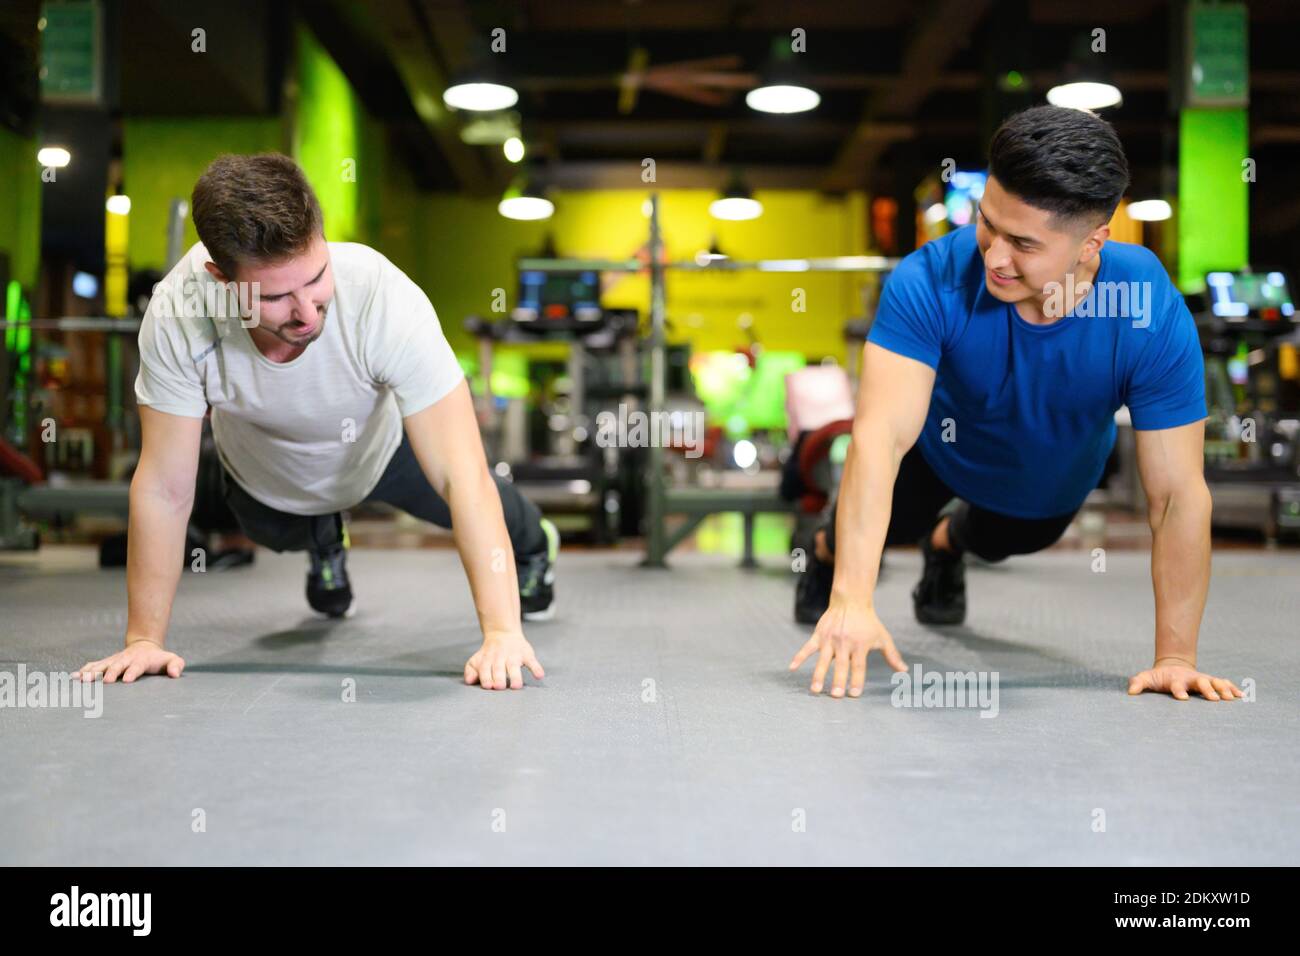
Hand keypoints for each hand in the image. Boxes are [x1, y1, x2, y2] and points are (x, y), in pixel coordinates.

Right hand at [74, 639, 184, 682]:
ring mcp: (114, 660)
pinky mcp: (106, 663)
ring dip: (93, 672)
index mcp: (142, 660)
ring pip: (102, 665)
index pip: (137, 666)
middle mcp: (126, 659)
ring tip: (83, 680)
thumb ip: (176, 665)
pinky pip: (93, 665)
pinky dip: (84, 670)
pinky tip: (74, 677)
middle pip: (117, 665)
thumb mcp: (171, 659)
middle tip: (106, 682)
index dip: (132, 672)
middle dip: (111, 673)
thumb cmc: (159, 659)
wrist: (145, 646)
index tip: (127, 680)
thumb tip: (175, 674)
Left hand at [464, 630, 543, 689]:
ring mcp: (514, 655)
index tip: (488, 686)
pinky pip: (532, 661)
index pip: (485, 669)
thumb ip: (471, 671)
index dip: (486, 677)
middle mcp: (500, 657)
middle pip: (499, 669)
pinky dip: (536, 668)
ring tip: (516, 686)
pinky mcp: (526, 654)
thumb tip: (469, 681)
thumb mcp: (477, 660)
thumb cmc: (488, 653)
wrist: (503, 633)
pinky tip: (539, 676)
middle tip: (500, 687)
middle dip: (499, 678)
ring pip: (514, 666)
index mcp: (487, 660)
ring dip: (515, 676)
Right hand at [790, 599, 906, 697]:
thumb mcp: (882, 637)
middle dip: (838, 680)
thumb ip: (892, 655)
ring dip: (819, 675)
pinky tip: (792, 667)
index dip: (857, 680)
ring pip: (823, 659)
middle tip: (835, 695)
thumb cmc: (868, 622)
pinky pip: (807, 647)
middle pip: (841, 665)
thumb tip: (904, 671)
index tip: (854, 694)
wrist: (851, 600)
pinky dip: (799, 657)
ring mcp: (830, 639)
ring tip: (815, 690)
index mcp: (860, 645)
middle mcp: (844, 643)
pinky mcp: (819, 634)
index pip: (859, 666)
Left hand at [1127, 657, 1242, 700]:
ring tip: (1231, 698)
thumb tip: (1130, 692)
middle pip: (1201, 682)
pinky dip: (1233, 688)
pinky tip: (1242, 696)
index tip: (1182, 698)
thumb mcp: (1147, 678)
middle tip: (1214, 699)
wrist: (1173, 667)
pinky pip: (1224, 684)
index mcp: (1175, 679)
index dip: (1178, 691)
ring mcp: (1203, 679)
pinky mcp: (1211, 682)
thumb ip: (1138, 683)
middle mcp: (1191, 678)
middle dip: (1207, 689)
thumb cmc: (1159, 677)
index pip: (1176, 685)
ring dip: (1223, 689)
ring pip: (1215, 682)